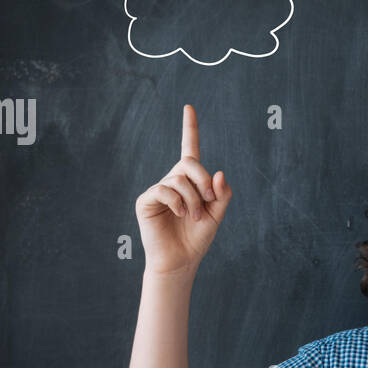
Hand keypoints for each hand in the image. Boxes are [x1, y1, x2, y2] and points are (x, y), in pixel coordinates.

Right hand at [135, 105, 232, 275]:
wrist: (180, 260)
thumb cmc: (197, 238)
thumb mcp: (217, 214)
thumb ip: (221, 194)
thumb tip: (219, 173)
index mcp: (190, 181)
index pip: (189, 149)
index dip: (189, 128)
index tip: (188, 107)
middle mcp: (172, 180)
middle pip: (189, 163)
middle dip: (204, 180)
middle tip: (209, 200)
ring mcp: (158, 190)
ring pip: (180, 179)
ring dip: (193, 200)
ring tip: (193, 218)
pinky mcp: (146, 200)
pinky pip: (164, 190)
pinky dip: (177, 202)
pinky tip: (180, 215)